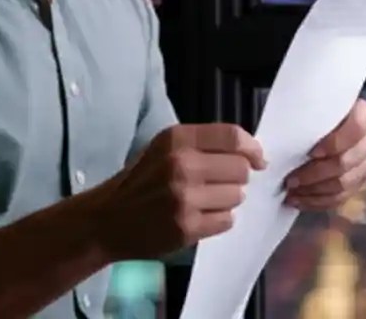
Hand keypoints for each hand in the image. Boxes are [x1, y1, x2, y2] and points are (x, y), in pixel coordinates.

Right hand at [90, 123, 266, 260]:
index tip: (257, 159)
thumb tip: (252, 153)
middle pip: (240, 168)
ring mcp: (184, 198)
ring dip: (227, 200)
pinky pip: (227, 220)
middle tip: (217, 184)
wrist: (108, 219)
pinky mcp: (187, 227)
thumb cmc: (140, 180)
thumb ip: (204, 144)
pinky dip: (218, 219)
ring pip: (237, 196)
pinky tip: (198, 216)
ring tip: (203, 201)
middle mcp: (181, 165)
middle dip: (236, 177)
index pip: (232, 137)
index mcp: (176, 139)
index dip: (252, 148)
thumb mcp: (164, 148)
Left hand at [283, 98, 365, 210]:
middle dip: (315, 174)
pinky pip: (343, 197)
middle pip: (346, 161)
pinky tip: (300, 200)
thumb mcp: (303, 108)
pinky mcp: (362, 180)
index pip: (356, 126)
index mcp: (359, 112)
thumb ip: (299, 118)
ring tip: (292, 192)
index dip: (335, 142)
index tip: (311, 153)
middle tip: (290, 180)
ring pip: (345, 183)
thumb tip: (276, 147)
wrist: (318, 126)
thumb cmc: (308, 116)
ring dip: (315, 191)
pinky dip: (320, 201)